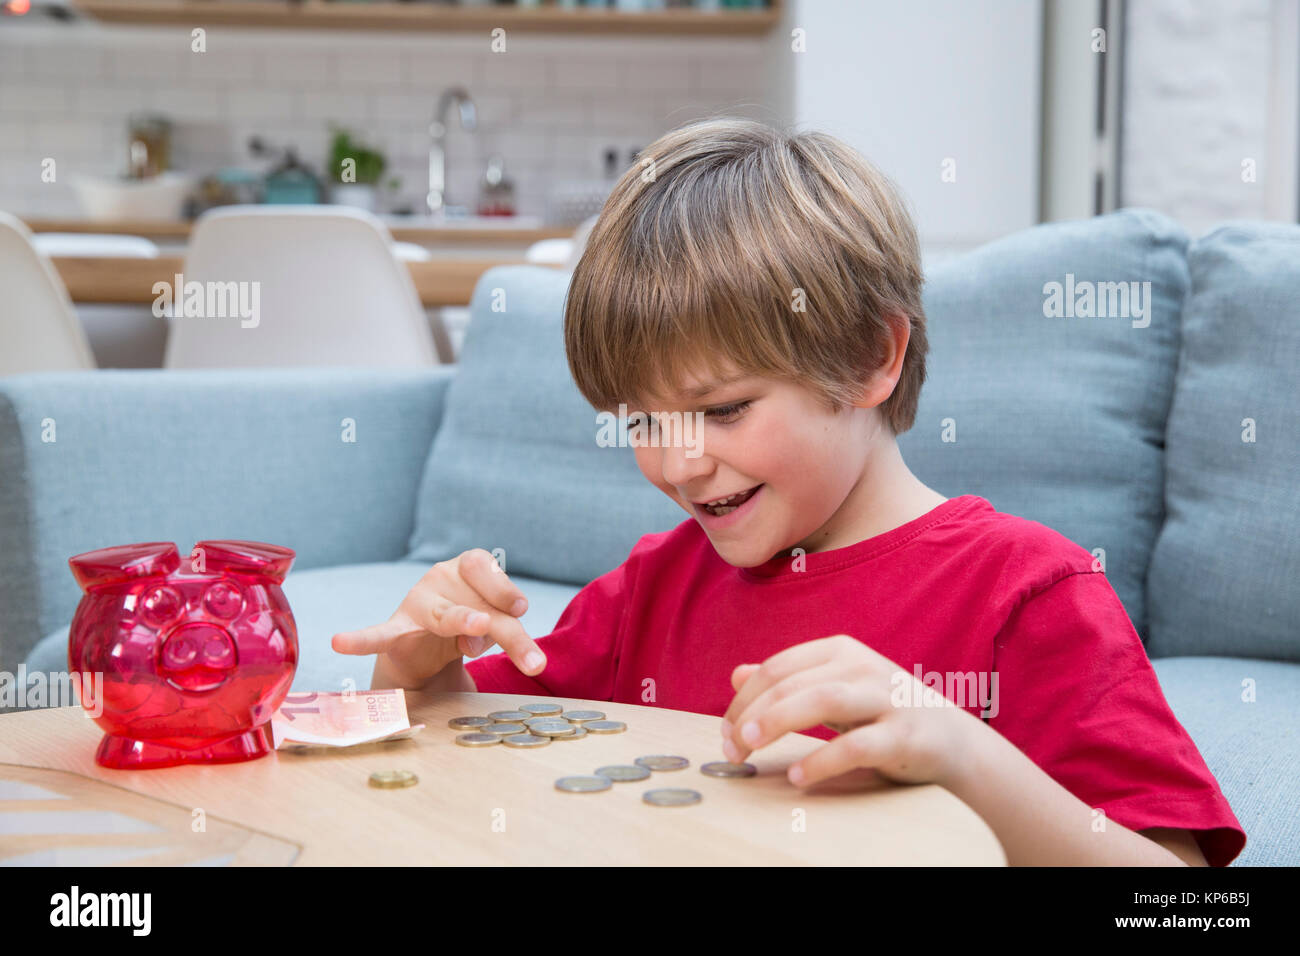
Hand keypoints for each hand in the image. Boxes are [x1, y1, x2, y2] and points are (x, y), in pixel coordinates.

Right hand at [330, 548, 544, 685]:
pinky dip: (362, 640)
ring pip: (447, 617)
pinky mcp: (397, 630)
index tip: (521, 609)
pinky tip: (340, 642)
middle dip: (507, 632)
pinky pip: (379, 634)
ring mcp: (417, 603)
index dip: (503, 588)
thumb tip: (483, 639)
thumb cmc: (470, 619)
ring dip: (463, 623)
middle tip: (534, 663)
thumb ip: (499, 628)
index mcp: (467, 567)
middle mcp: (440, 577)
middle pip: (478, 605)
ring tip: (477, 630)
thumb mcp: (492, 622)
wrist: (428, 642)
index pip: (485, 568)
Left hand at [719, 635, 975, 789]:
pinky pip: (857, 745)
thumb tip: (737, 675)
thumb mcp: (834, 689)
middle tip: (731, 747)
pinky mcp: (904, 735)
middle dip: (752, 715)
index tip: (726, 731)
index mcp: (840, 651)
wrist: (951, 739)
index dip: (744, 699)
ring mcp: (886, 698)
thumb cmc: (882, 713)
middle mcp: (862, 667)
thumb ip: (789, 682)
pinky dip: (823, 760)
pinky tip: (799, 776)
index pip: (778, 668)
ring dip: (779, 721)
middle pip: (792, 683)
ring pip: (823, 700)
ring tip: (751, 745)